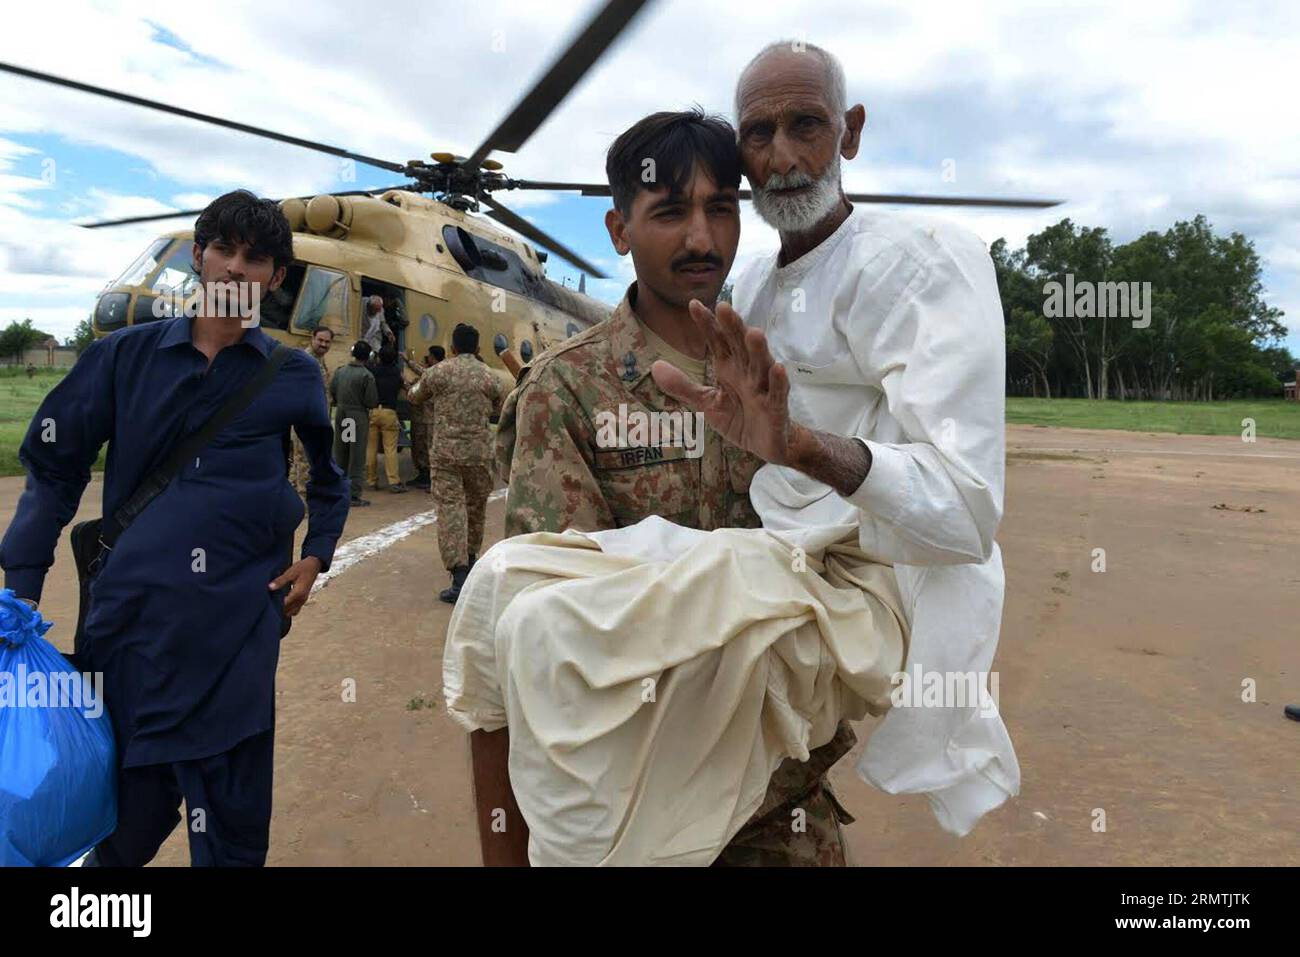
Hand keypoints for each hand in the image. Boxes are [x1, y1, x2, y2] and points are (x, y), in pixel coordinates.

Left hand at [268, 556, 322, 616]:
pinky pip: (295, 609)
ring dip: (284, 610)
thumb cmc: (304, 567)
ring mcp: (303, 600)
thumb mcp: (291, 572)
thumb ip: (280, 581)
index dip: (275, 605)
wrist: (315, 565)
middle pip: (288, 611)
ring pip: (292, 612)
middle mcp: (302, 599)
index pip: (284, 604)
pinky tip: (283, 602)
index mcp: (298, 593)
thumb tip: (270, 587)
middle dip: (279, 609)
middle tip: (270, 603)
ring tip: (276, 603)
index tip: (267, 602)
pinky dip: (289, 609)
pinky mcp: (304, 599)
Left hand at [651, 299, 796, 465]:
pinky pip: (778, 393)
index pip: (717, 341)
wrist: (765, 445)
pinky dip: (778, 381)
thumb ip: (683, 386)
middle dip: (733, 328)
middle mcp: (746, 372)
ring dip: (758, 350)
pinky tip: (778, 368)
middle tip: (724, 307)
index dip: (707, 324)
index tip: (693, 305)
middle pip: (740, 346)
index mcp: (728, 368)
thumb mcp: (706, 403)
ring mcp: (763, 389)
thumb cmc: (739, 418)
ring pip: (761, 365)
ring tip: (754, 332)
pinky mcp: (776, 408)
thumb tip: (655, 366)